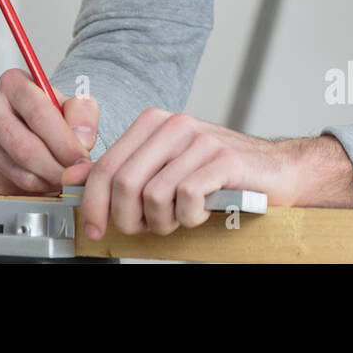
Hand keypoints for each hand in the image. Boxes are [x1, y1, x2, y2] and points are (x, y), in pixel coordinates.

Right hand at [0, 68, 99, 195]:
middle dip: (57, 168)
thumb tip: (81, 140)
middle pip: (26, 147)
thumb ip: (83, 115)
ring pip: (20, 172)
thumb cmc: (48, 117)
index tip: (81, 160)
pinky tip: (44, 182)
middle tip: (76, 177)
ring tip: (64, 179)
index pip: (38, 113)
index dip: (64, 142)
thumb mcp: (71, 106)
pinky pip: (11, 188)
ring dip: (48, 182)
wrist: (29, 132)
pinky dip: (33, 191)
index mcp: (12, 82)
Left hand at [61, 108, 352, 238]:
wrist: (277, 172)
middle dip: (128, 218)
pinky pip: (187, 197)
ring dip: (163, 221)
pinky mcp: (224, 159)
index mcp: (154, 123)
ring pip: (154, 195)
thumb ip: (123, 170)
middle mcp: (174, 125)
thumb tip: (76, 178)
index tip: (93, 227)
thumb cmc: (218, 174)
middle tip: (144, 229)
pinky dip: (191, 216)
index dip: (93, 203)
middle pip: (124, 183)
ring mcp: (200, 140)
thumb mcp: (164, 168)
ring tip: (180, 219)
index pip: (107, 165)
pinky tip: (202, 212)